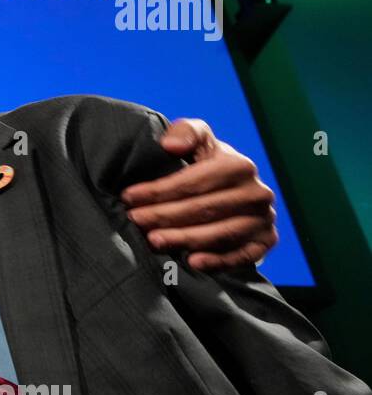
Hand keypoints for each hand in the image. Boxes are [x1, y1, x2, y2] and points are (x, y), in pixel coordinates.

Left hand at [121, 118, 277, 271]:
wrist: (233, 191)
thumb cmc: (206, 164)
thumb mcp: (198, 142)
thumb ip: (186, 132)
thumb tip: (172, 145)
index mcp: (240, 166)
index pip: (194, 181)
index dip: (159, 190)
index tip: (129, 197)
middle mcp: (257, 193)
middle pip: (204, 208)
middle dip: (164, 215)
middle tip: (135, 220)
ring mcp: (263, 220)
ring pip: (220, 233)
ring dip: (184, 239)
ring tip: (153, 240)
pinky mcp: (265, 242)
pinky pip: (242, 256)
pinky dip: (218, 261)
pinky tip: (192, 262)